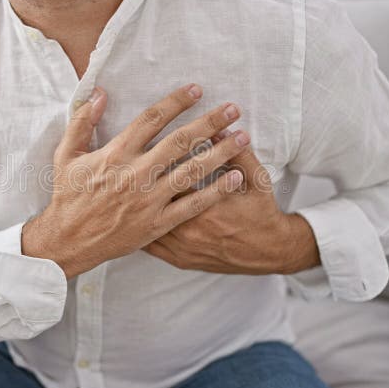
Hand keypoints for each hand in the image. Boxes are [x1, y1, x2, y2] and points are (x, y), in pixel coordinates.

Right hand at [22, 84, 250, 277]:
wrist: (68, 241)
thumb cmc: (68, 196)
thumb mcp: (66, 155)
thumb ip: (82, 122)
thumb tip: (98, 93)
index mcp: (115, 153)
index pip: (151, 119)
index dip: (176, 102)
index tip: (197, 89)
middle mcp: (136, 173)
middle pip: (180, 141)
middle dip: (210, 122)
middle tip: (233, 108)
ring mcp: (149, 199)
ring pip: (192, 170)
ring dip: (220, 151)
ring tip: (242, 136)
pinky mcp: (157, 223)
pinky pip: (192, 205)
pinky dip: (216, 191)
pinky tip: (235, 177)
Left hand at [143, 130, 320, 274]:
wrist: (269, 253)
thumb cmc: (261, 212)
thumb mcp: (256, 178)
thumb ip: (237, 153)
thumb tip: (218, 128)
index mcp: (205, 208)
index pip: (171, 180)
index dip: (157, 163)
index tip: (147, 149)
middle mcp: (189, 230)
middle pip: (153, 202)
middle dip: (139, 184)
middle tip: (128, 167)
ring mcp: (181, 248)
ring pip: (145, 225)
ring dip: (134, 208)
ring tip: (119, 190)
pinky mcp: (179, 259)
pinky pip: (150, 247)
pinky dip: (137, 232)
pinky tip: (127, 217)